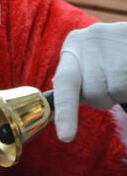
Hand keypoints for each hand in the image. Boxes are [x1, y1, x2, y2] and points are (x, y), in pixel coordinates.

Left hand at [52, 21, 126, 141]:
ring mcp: (114, 38)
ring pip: (115, 92)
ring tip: (123, 76)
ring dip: (121, 93)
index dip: (65, 112)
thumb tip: (55, 106)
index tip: (66, 137)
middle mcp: (90, 39)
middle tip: (111, 85)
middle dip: (104, 99)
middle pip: (93, 93)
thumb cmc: (108, 54)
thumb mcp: (87, 60)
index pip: (65, 82)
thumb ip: (74, 81)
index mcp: (73, 45)